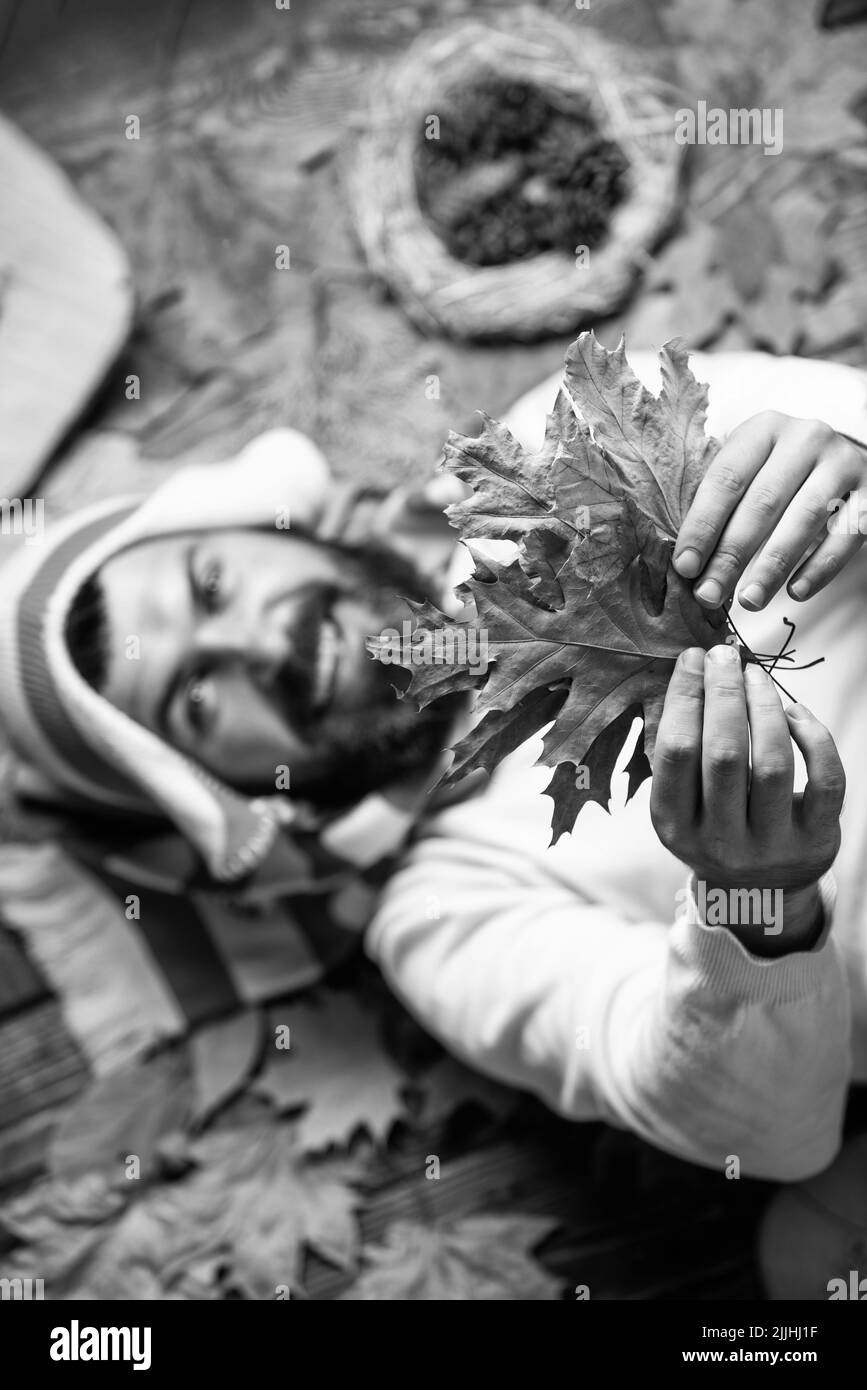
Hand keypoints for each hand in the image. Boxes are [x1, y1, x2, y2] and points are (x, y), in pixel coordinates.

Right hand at [650, 644, 844, 955]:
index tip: (692, 660)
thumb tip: (690, 674)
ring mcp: (771, 845)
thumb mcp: (680, 805)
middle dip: (724, 694)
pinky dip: (813, 737)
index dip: (684, 698)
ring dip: (765, 708)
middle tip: (723, 655)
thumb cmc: (712, 828)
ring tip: (755, 676)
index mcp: (675, 827)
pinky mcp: (816, 840)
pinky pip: (825, 780)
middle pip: (724, 754)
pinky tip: (795, 711)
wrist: (758, 894)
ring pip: (773, 764)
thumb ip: (679, 754)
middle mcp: (720, 842)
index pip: (676, 753)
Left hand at [673, 412, 866, 610]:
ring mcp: (843, 464)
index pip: (726, 480)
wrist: (838, 457)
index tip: (685, 568)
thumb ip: (720, 505)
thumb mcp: (747, 470)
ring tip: (750, 601)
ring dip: (773, 566)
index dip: (703, 526)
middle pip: (762, 503)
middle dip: (732, 556)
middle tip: (710, 594)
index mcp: (763, 430)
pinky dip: (819, 568)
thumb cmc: (777, 471)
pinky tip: (795, 592)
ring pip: (805, 520)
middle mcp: (806, 439)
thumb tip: (689, 566)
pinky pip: (845, 536)